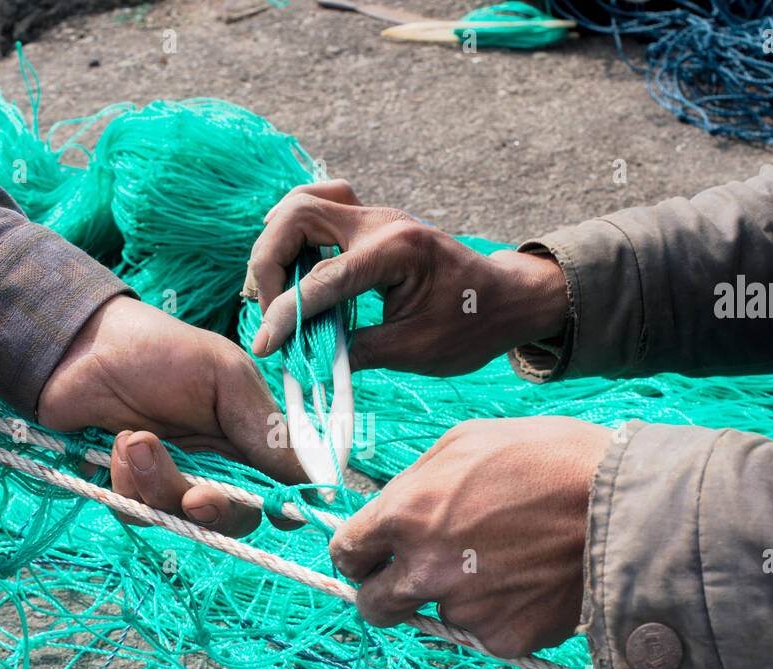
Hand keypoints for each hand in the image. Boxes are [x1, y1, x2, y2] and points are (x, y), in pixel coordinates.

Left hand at [38, 295, 306, 537]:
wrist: (81, 345)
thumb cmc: (160, 349)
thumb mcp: (225, 376)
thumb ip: (265, 430)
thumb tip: (312, 484)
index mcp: (249, 438)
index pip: (279, 488)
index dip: (281, 507)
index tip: (275, 512)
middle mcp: (217, 464)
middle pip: (234, 517)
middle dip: (213, 510)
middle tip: (194, 495)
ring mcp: (173, 478)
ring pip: (182, 518)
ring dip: (159, 485)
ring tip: (135, 440)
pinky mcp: (132, 487)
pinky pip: (139, 513)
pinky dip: (127, 484)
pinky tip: (117, 446)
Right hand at [245, 181, 567, 375]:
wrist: (508, 299)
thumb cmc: (471, 325)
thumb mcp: (416, 350)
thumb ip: (357, 352)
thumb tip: (304, 362)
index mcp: (397, 251)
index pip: (323, 279)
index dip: (286, 315)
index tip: (264, 346)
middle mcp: (382, 221)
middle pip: (298, 216)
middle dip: (269, 263)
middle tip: (270, 310)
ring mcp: (375, 215)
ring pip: (302, 203)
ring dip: (277, 243)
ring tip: (275, 289)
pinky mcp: (370, 221)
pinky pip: (319, 204)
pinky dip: (293, 229)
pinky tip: (288, 259)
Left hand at [329, 416, 613, 658]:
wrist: (625, 503)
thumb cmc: (548, 458)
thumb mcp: (466, 442)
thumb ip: (414, 484)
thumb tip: (389, 511)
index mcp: (405, 514)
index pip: (347, 554)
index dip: (358, 554)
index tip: (371, 556)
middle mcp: (424, 569)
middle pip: (373, 606)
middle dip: (386, 592)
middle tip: (419, 575)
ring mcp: (465, 609)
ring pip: (440, 615)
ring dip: (459, 595)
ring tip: (508, 558)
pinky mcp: (504, 637)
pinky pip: (487, 631)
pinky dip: (502, 613)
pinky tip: (532, 579)